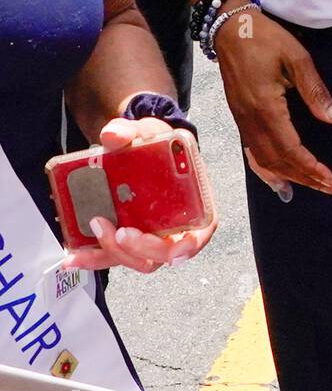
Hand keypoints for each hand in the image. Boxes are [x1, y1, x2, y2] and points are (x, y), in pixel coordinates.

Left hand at [61, 118, 216, 273]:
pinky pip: (114, 256)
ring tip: (94, 228)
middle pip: (162, 254)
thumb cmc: (158, 144)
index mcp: (194, 205)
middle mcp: (175, 227)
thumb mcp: (151, 131)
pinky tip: (74, 256)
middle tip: (117, 231)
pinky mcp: (128, 241)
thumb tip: (112, 134)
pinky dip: (94, 258)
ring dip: (114, 252)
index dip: (189, 247)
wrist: (142, 148)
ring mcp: (151, 237)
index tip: (174, 251)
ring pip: (137, 260)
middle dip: (139, 248)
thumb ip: (133, 130)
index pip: (199, 234)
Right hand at [216, 7, 331, 193]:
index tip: (329, 180)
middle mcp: (250, 119)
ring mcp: (241, 119)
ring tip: (308, 186)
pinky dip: (265, 169)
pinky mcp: (238, 116)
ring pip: (262, 159)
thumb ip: (315, 91)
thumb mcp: (297, 57)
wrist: (230, 28)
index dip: (310, 168)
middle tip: (327, 187)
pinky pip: (251, 151)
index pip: (290, 148)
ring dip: (286, 175)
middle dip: (303, 177)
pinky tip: (275, 178)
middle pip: (277, 160)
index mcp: (266, 106)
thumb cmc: (265, 38)